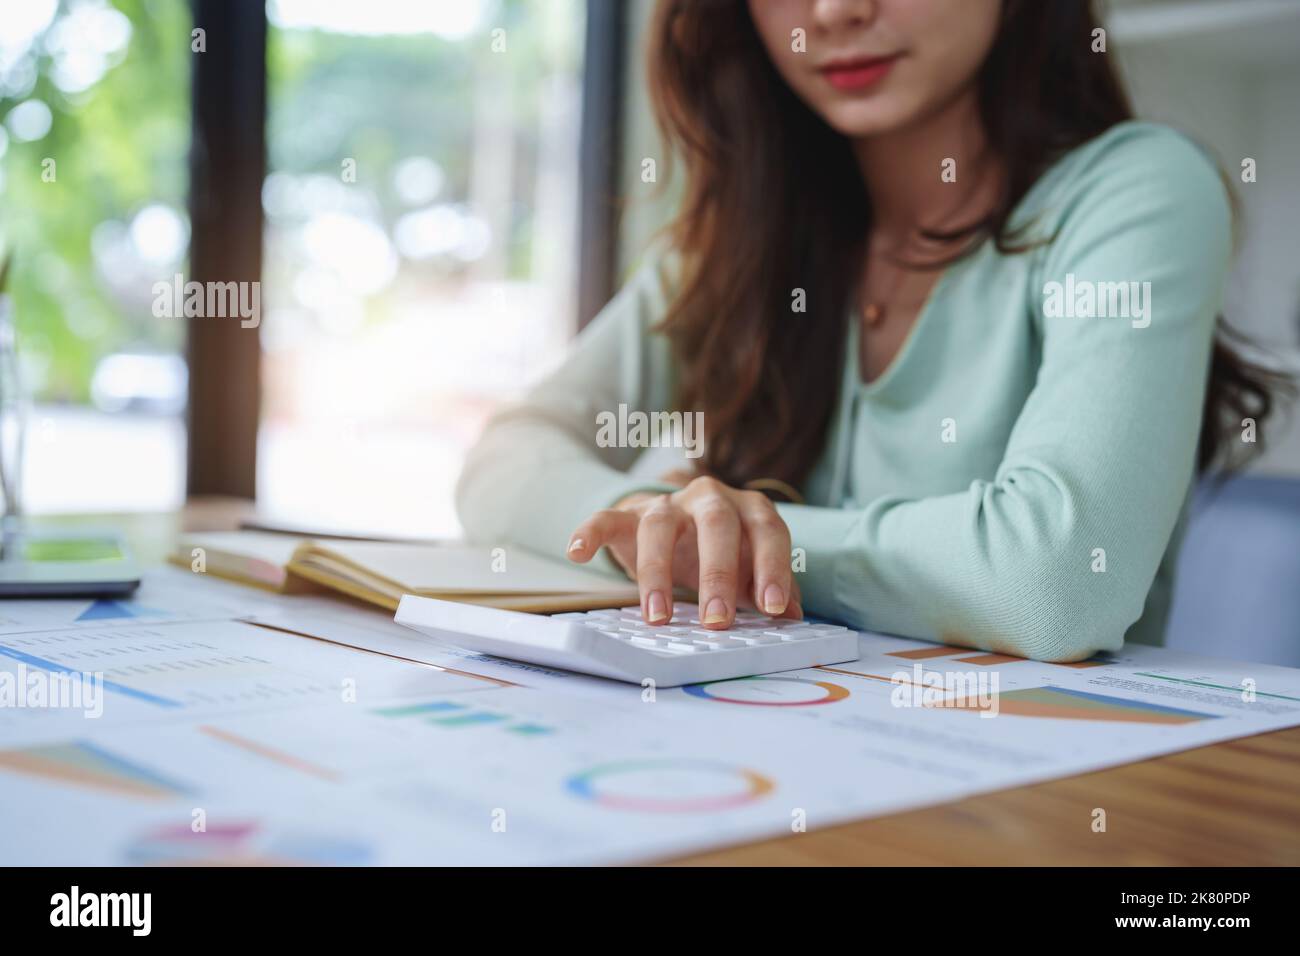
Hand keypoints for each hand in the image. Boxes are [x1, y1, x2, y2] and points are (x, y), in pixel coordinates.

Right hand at [565, 476, 801, 629]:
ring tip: (658, 618)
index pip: (768, 532)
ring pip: (659, 526)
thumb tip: (794, 616)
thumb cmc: (720, 552)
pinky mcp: (627, 515)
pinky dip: (590, 533)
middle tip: (717, 622)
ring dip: (658, 573)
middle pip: (716, 525)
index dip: (773, 568)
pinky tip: (577, 553)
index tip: (774, 609)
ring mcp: (666, 504)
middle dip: (718, 574)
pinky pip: (605, 518)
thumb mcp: (748, 569)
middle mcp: (709, 497)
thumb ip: (771, 589)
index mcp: (747, 509)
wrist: (674, 526)